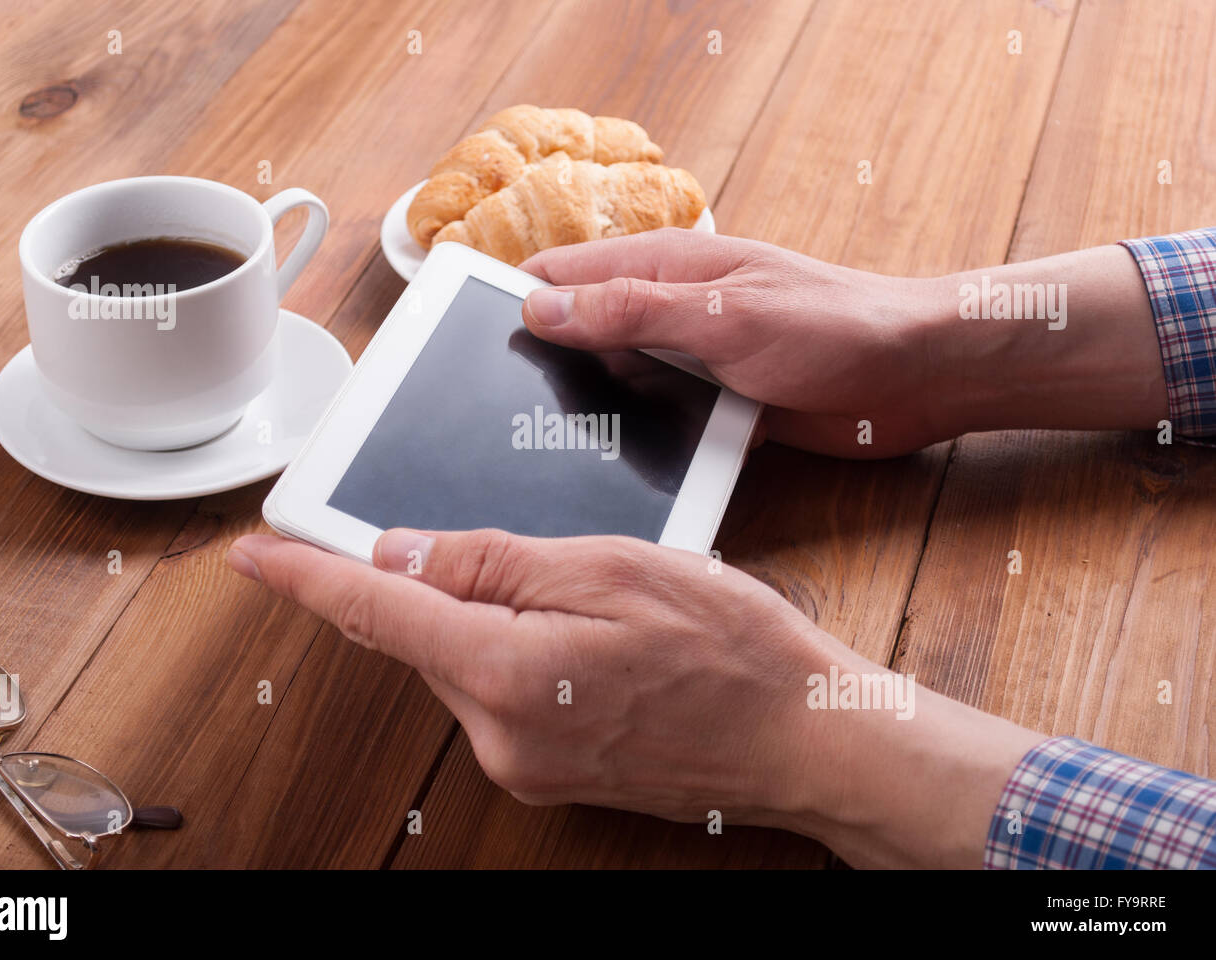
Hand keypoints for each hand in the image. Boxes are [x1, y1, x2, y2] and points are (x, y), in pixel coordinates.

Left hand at [227, 528, 1042, 866]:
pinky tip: (587, 639)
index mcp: (506, 669)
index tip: (255, 553)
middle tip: (513, 548)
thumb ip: (493, 561)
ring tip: (587, 599)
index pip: (375, 610)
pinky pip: (500, 695)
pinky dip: (514, 653)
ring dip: (488, 617)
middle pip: (422, 634)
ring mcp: (525, 763)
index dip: (307, 575)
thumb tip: (400, 553)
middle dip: (437, 581)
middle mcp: (501, 732)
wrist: (804, 739)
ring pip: (464, 662)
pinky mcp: (551, 773)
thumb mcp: (612, 568)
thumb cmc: (729, 646)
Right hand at [519, 228, 946, 456]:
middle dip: (542, 365)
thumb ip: (631, 310)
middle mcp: (670, 312)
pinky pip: (656, 420)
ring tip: (547, 449)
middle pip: (580, 332)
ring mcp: (691, 359)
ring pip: (614, 382)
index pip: (562, 274)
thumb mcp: (724, 316)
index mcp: (665, 267)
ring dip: (592, 408)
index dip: (511, 301)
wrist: (917, 378)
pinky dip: (636, 437)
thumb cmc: (835, 326)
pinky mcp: (714, 404)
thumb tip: (539, 309)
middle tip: (499, 415)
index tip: (465, 342)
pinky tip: (615, 466)